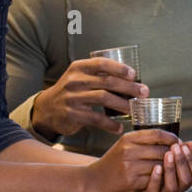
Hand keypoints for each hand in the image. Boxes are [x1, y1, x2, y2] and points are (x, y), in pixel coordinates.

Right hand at [31, 58, 147, 137]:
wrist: (47, 109)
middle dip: (129, 87)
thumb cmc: (72, 92)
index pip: (101, 63)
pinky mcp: (73, 114)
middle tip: (144, 92)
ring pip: (104, 98)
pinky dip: (110, 124)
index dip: (119, 68)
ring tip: (134, 109)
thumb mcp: (80, 77)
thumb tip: (132, 81)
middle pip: (107, 81)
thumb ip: (99, 76)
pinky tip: (119, 127)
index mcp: (78, 67)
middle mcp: (75, 80)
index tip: (134, 74)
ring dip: (123, 104)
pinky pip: (96, 118)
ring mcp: (73, 97)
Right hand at [83, 128, 174, 191]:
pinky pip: (153, 179)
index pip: (157, 133)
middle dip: (173, 156)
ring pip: (159, 165)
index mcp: (128, 138)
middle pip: (161, 150)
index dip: (172, 138)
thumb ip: (147, 142)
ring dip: (167, 170)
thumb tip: (177, 140)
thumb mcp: (126, 146)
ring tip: (169, 171)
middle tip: (178, 160)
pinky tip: (158, 180)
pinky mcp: (130, 181)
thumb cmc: (114, 163)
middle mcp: (128, 150)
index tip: (179, 143)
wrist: (94, 180)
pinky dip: (158, 180)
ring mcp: (129, 165)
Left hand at [134, 139, 191, 191]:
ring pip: (172, 187)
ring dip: (171, 169)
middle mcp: (178, 189)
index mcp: (186, 180)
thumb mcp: (174, 156)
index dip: (191, 160)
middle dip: (181, 162)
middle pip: (186, 180)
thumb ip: (187, 150)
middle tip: (175, 148)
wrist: (140, 176)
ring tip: (167, 154)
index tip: (184, 147)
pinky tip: (156, 166)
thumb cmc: (161, 165)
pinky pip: (155, 190)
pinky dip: (157, 178)